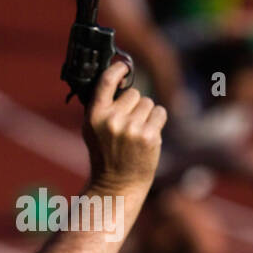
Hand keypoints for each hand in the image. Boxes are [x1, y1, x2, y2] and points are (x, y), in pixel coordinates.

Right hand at [83, 61, 165, 194]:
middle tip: (128, 125)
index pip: (107, 81)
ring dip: (146, 114)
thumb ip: (102, 106)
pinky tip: (148, 135)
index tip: (124, 67)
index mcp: (94, 116)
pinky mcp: (149, 136)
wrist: (117, 185)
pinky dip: (157, 121)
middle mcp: (112, 120)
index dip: (118, 70)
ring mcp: (132, 128)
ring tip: (137, 133)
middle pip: (134, 93)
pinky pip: (160, 112)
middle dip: (134, 105)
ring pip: (148, 102)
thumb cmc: (106, 155)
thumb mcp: (93, 130)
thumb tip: (118, 78)